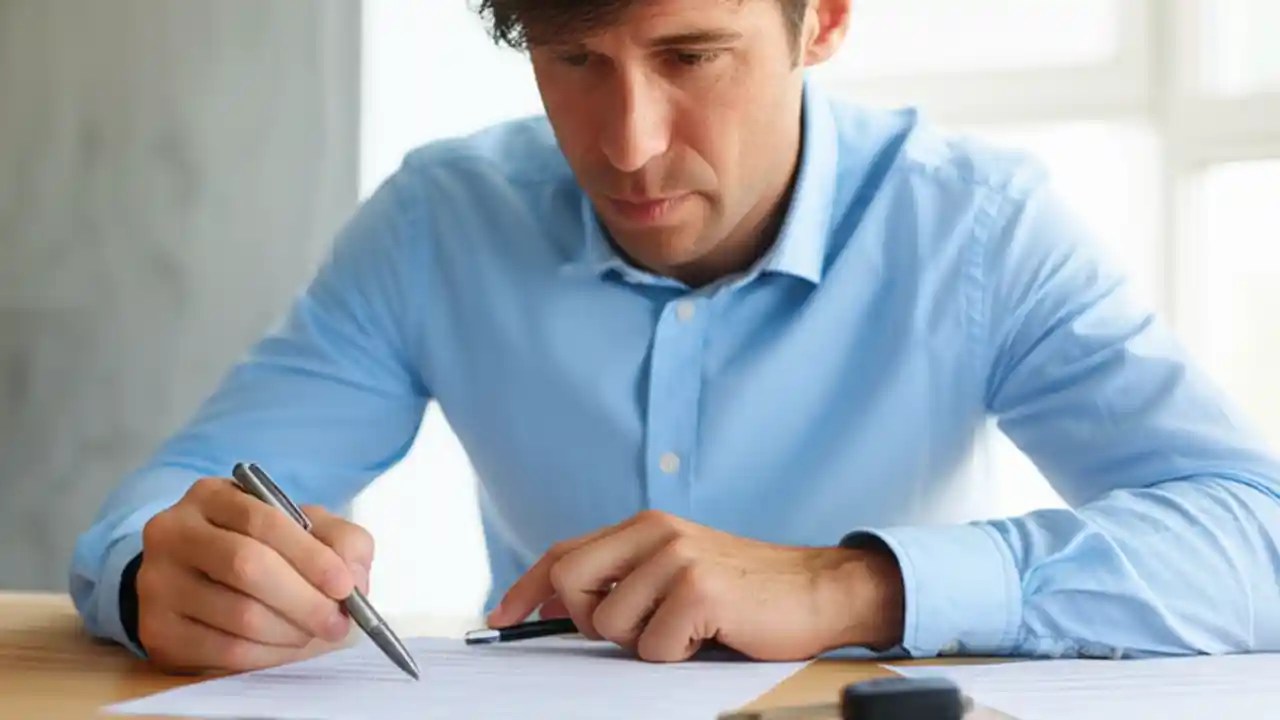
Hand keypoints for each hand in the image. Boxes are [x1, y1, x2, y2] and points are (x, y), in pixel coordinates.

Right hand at [137, 477, 373, 672]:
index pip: (263, 520)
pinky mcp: (156, 629)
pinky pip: (223, 650)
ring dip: (290, 631)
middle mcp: (173, 532)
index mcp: (211, 496)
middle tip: (337, 622)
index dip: (311, 556)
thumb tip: (354, 576)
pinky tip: (284, 647)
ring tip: (313, 633)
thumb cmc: (259, 548)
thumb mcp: (301, 528)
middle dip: (304, 599)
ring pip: (238, 614)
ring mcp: (156, 581)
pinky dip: (267, 655)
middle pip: (247, 566)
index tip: (345, 586)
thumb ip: (339, 539)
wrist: (194, 580)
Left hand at [488, 511, 903, 661]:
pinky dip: (677, 655)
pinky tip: (709, 635)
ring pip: (609, 625)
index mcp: (646, 526)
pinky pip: (652, 647)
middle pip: (570, 581)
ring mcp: (677, 558)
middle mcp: (656, 533)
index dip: (527, 587)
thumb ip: (622, 577)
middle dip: (587, 621)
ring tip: (686, 629)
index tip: (502, 616)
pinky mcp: (699, 591)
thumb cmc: (745, 590)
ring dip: (644, 643)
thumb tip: (555, 607)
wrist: (818, 590)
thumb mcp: (676, 571)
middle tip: (635, 628)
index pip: (563, 551)